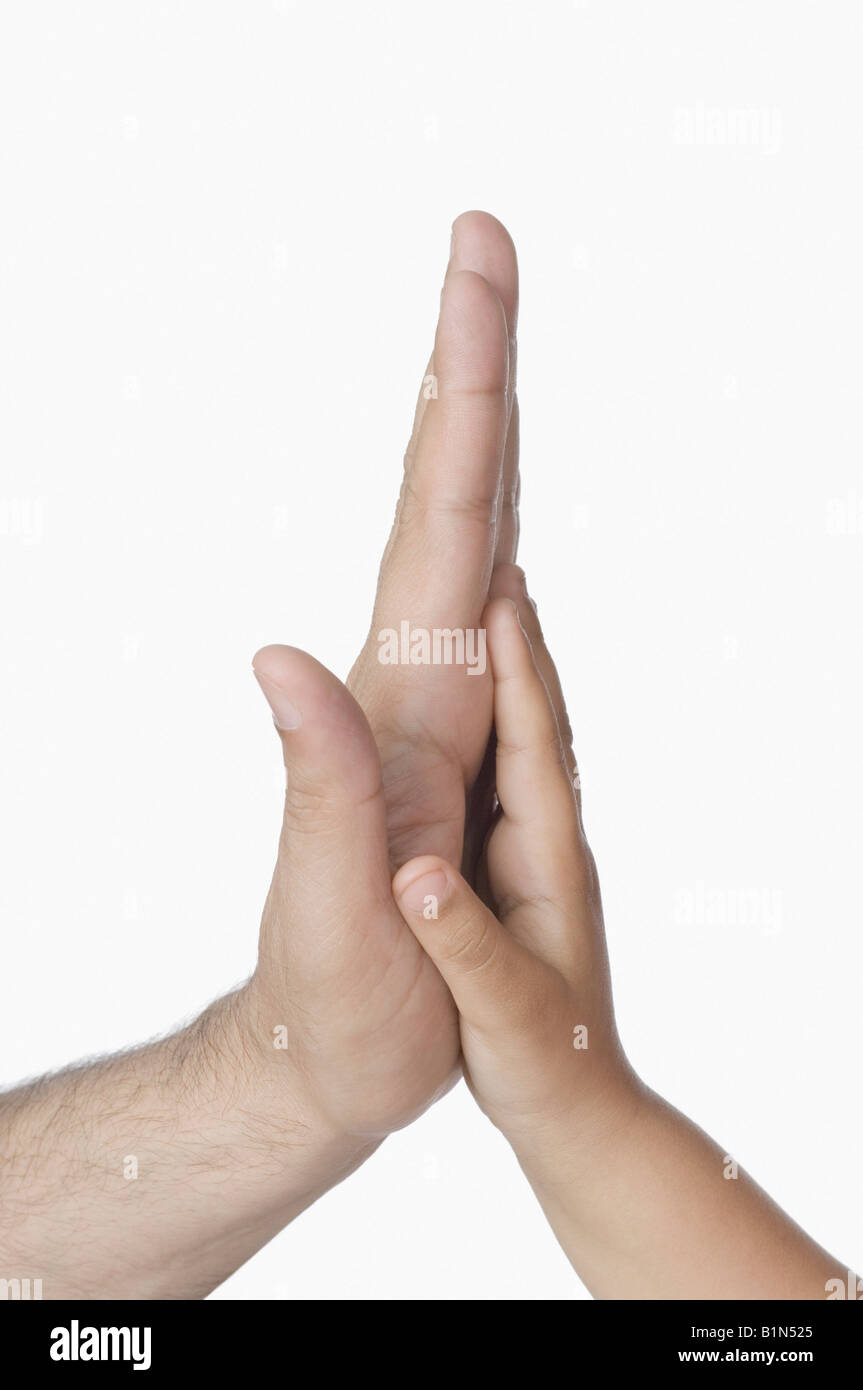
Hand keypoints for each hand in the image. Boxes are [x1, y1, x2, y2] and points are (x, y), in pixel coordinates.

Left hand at [244, 214, 520, 1141]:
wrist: (325, 1050)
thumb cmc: (336, 995)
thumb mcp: (327, 902)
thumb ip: (320, 781)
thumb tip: (272, 656)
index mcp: (401, 698)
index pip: (435, 517)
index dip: (465, 392)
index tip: (474, 275)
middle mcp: (410, 679)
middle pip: (446, 493)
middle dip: (471, 364)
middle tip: (481, 246)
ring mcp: (428, 704)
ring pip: (461, 535)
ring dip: (480, 430)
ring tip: (489, 334)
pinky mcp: (447, 740)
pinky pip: (478, 607)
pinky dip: (490, 528)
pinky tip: (494, 499)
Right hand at [390, 583, 842, 1299]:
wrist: (577, 1111)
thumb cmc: (547, 1065)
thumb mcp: (501, 1011)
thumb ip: (460, 943)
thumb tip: (412, 874)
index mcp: (552, 862)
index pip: (538, 745)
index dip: (522, 669)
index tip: (501, 593)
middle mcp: (550, 843)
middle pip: (540, 724)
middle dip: (522, 645)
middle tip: (498, 561)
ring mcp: (534, 855)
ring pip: (523, 745)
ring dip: (510, 674)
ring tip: (487, 610)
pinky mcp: (512, 873)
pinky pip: (501, 778)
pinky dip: (490, 726)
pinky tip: (468, 713)